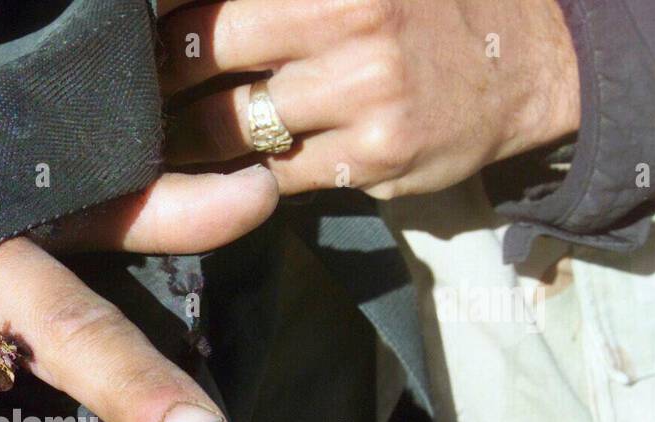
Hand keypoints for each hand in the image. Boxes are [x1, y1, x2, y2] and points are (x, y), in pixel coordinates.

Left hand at [158, 0, 580, 199]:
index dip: (156, 16)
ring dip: (185, 134)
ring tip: (165, 130)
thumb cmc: (418, 5)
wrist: (527, 60)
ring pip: (226, 123)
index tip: (126, 33)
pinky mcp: (374, 153)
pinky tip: (225, 164)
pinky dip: (240, 172)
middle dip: (159, 73)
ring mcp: (362, 86)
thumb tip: (175, 11)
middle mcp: (346, 10)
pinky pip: (272, 172)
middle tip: (137, 85)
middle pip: (199, 48)